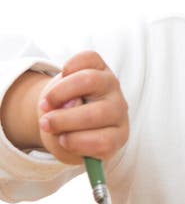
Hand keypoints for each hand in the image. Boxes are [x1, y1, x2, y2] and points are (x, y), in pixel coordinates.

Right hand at [37, 50, 127, 165]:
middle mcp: (119, 109)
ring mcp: (112, 86)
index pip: (104, 142)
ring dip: (60, 93)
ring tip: (45, 104)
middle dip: (63, 120)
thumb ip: (66, 135)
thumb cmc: (68, 134)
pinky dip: (71, 65)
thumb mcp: (64, 145)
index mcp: (117, 135)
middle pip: (95, 114)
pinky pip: (88, 59)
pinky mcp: (102, 67)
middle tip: (45, 124)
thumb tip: (70, 103)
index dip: (76, 142)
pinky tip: (62, 76)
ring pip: (89, 81)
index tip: (61, 140)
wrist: (68, 115)